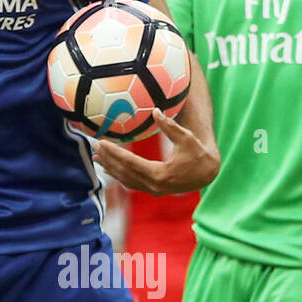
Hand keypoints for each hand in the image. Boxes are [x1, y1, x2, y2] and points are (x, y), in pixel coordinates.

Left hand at [93, 109, 218, 194]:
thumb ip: (170, 126)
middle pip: (125, 172)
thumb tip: (156, 112)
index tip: (101, 143)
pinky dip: (119, 175)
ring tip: (96, 158)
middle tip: (94, 147)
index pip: (130, 163)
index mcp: (160, 174)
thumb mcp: (187, 138)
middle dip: (108, 159)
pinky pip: (132, 183)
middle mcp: (154, 186)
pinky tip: (110, 168)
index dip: (114, 153)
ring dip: (111, 168)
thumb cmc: (198, 154)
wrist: (207, 173)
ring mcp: (153, 190)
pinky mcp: (154, 190)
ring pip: (126, 179)